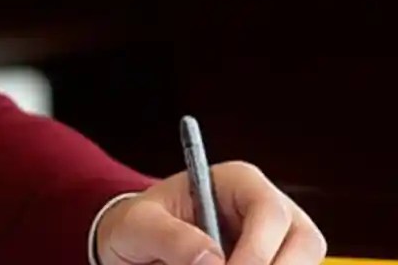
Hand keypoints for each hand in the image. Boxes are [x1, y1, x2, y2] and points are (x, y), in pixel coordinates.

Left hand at [95, 161, 326, 264]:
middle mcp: (268, 209)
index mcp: (237, 182)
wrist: (135, 246)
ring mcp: (278, 242)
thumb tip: (212, 259)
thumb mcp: (138, 225)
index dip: (257, 250)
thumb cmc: (138, 226)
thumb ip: (169, 237)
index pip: (269, 212)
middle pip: (304, 242)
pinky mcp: (274, 264)